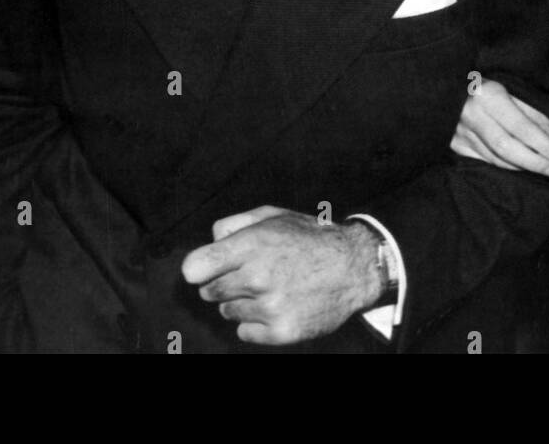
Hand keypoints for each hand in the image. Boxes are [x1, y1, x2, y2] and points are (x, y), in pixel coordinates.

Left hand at [181, 206, 380, 344]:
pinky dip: (256, 323)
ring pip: (227, 312)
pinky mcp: (281, 331)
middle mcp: (258, 277)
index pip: (195, 268)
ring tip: (271, 288)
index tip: (208, 269)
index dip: (200, 268)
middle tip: (251, 275)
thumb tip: (211, 241)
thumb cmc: (311, 238)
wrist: (354, 267)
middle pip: (209, 292)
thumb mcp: (274, 216)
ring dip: (242, 302)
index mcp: (252, 246)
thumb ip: (236, 224)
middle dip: (223, 283)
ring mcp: (270, 307)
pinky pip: (244, 332)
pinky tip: (277, 306)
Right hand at [450, 77, 548, 175]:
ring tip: (544, 168)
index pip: (521, 127)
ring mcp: (459, 132)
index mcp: (487, 95)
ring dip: (523, 166)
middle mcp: (471, 114)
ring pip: (496, 158)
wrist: (444, 86)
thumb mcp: (512, 92)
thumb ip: (536, 117)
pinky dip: (506, 166)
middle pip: (507, 147)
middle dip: (535, 161)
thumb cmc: (485, 87)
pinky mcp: (454, 145)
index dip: (545, 145)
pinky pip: (484, 161)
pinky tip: (521, 167)